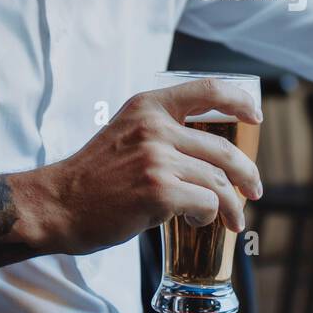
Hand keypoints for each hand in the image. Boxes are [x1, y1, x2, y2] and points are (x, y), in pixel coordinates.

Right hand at [11, 78, 262, 254]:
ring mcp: (157, 159)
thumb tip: (209, 157)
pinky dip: (208, 218)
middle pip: (222, 149)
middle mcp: (154, 127)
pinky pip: (205, 204)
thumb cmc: (93, 178)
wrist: (57, 205)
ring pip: (217, 181)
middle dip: (247, 173)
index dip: (239, 100)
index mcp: (148, 106)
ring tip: (232, 221)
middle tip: (255, 190)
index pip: (207, 89)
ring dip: (230, 206)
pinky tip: (196, 222)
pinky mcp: (159, 191)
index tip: (256, 116)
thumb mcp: (126, 135)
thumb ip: (161, 134)